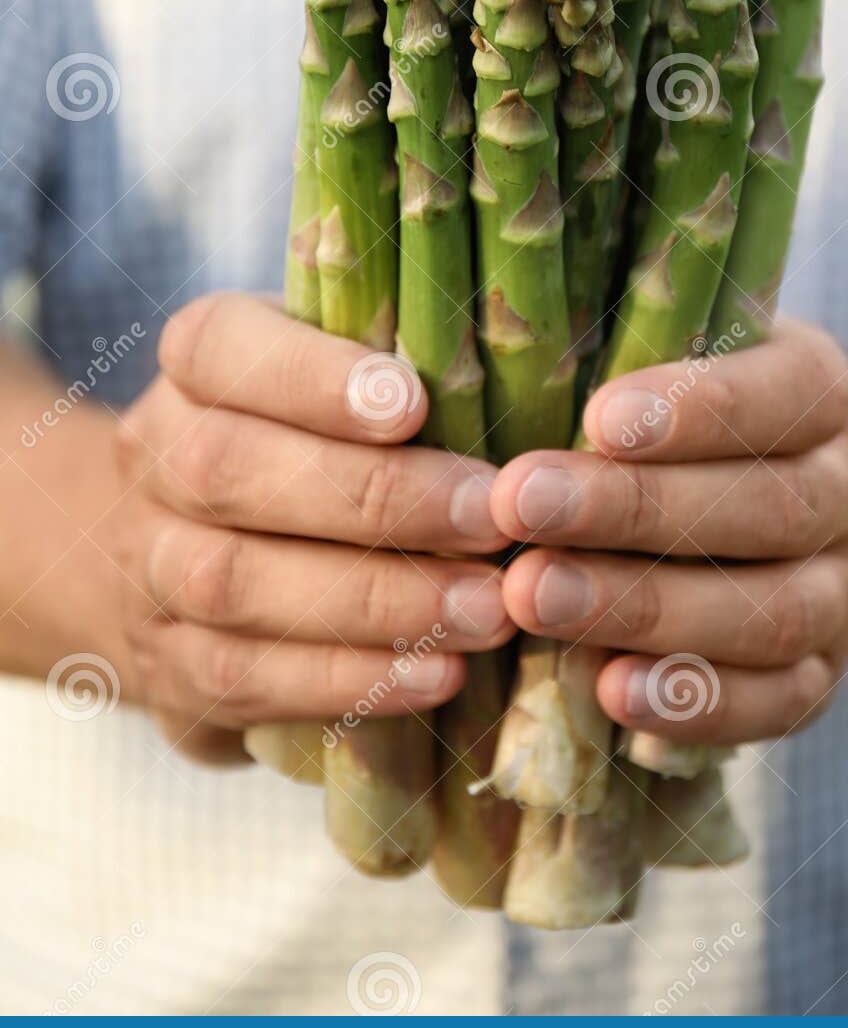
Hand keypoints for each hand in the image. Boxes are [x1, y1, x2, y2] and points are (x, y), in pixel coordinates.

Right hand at [112, 293, 512, 762]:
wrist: (178, 551)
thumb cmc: (312, 441)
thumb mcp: (340, 377)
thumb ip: (402, 365)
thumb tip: (522, 370)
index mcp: (197, 365)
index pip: (221, 347)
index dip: (312, 377)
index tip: (414, 403)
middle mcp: (153, 458)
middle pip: (229, 470)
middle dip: (374, 498)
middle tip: (491, 518)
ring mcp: (146, 568)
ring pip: (233, 583)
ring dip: (373, 602)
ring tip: (485, 609)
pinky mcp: (167, 667)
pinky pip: (242, 679)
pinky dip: (346, 680)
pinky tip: (437, 674)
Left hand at [491, 321, 847, 747]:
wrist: (799, 510)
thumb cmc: (693, 418)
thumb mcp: (680, 357)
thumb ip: (625, 351)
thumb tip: (504, 355)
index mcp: (819, 392)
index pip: (780, 394)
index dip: (697, 410)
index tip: (598, 418)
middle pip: (768, 509)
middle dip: (637, 510)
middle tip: (522, 505)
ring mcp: (841, 592)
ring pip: (772, 612)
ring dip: (646, 609)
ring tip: (533, 597)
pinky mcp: (819, 677)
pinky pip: (776, 702)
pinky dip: (696, 703)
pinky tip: (609, 691)